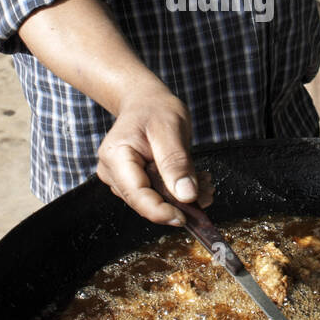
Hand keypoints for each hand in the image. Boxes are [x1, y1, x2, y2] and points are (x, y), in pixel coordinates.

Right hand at [96, 81, 213, 224]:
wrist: (146, 102)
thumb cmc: (155, 109)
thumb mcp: (171, 129)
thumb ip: (176, 162)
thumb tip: (186, 196)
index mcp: (116, 156)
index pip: (136, 194)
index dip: (160, 211)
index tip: (185, 217)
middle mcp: (111, 171)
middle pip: (144, 201)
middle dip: (176, 203)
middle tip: (207, 192)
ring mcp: (120, 179)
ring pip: (152, 201)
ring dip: (180, 197)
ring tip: (204, 181)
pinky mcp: (132, 183)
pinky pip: (155, 195)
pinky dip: (176, 192)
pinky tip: (194, 181)